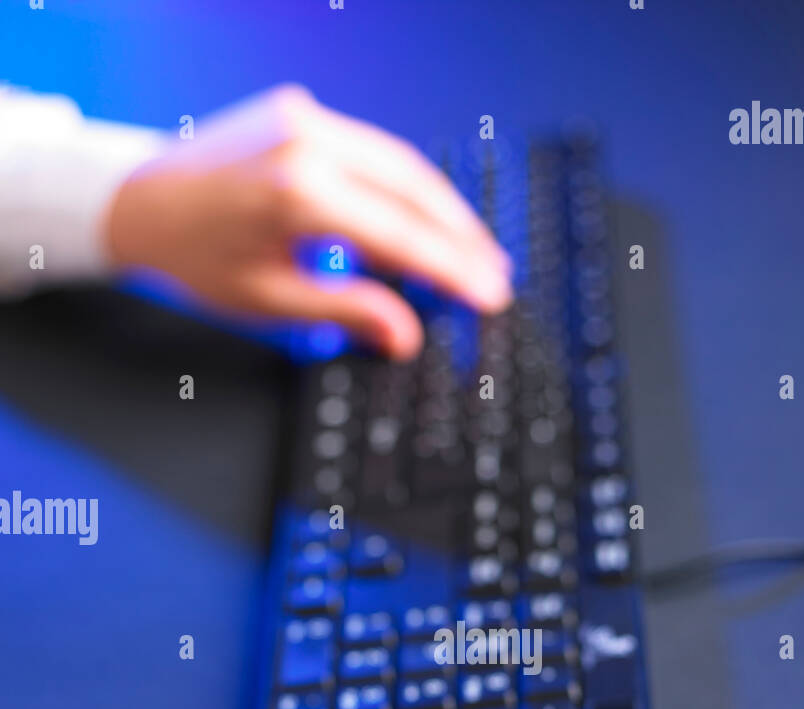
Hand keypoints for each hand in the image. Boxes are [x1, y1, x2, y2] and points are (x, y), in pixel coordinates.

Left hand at [105, 85, 512, 357]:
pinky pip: (370, 148)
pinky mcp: (300, 112)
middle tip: (495, 275)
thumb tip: (404, 333)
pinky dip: (404, 184)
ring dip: (441, 208)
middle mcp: (307, 143)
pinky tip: (425, 216)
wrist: (139, 200)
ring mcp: (304, 119)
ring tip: (472, 251)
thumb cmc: (194, 256)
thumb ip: (345, 312)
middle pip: (415, 188)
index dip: (454, 269)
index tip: (490, 295)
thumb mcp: (270, 301)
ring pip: (399, 162)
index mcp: (299, 193)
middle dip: (462, 235)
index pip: (402, 235)